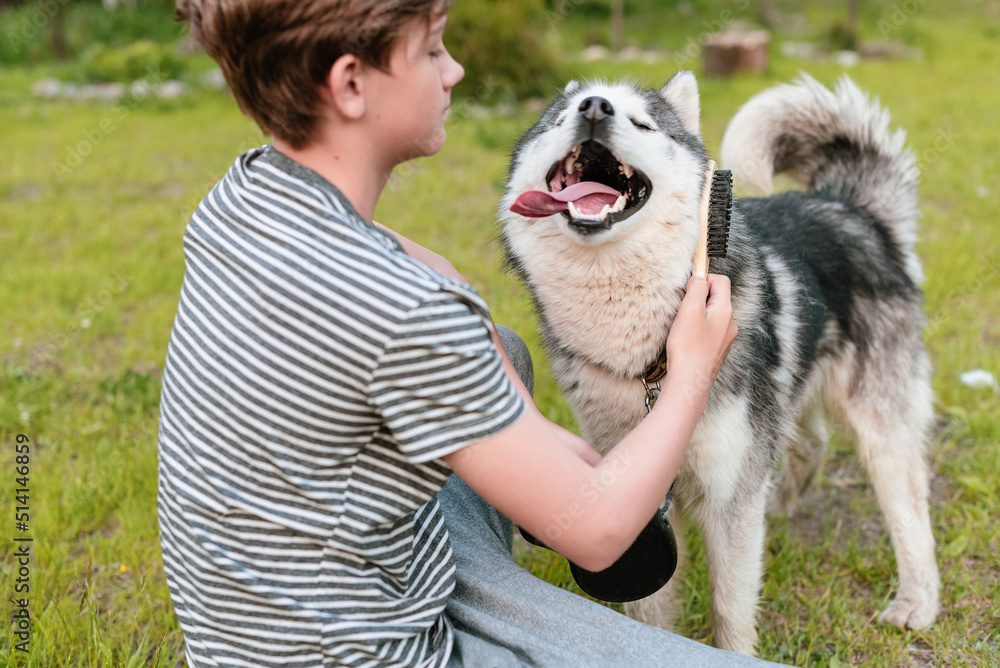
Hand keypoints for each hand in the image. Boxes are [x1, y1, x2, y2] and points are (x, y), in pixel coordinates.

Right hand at [665, 274, 737, 391]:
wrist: (690, 382)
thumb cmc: (689, 348)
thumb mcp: (690, 310)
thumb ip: (697, 289)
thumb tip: (700, 277)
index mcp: (725, 311)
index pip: (722, 281)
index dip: (705, 278)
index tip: (689, 287)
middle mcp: (730, 323)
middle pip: (718, 298)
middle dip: (700, 298)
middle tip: (683, 308)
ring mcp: (725, 338)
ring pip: (713, 315)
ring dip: (699, 314)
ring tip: (683, 326)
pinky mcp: (717, 350)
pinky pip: (710, 330)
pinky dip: (699, 329)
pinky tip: (688, 339)